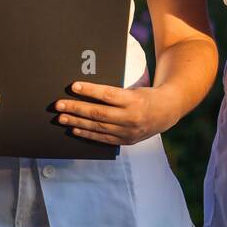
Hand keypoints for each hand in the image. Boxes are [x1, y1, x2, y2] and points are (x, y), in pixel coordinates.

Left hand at [54, 82, 169, 146]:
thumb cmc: (147, 96)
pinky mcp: (126, 140)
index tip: (73, 86)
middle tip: (59, 105)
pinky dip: (87, 133)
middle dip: (76, 108)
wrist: (167, 112)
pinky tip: (74, 128)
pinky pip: (102, 138)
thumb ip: (114, 93)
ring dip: (77, 122)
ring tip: (62, 117)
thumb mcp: (135, 89)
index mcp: (134, 99)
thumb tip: (87, 91)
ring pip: (98, 127)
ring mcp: (128, 131)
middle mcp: (131, 117)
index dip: (89, 90)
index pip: (107, 95)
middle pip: (98, 113)